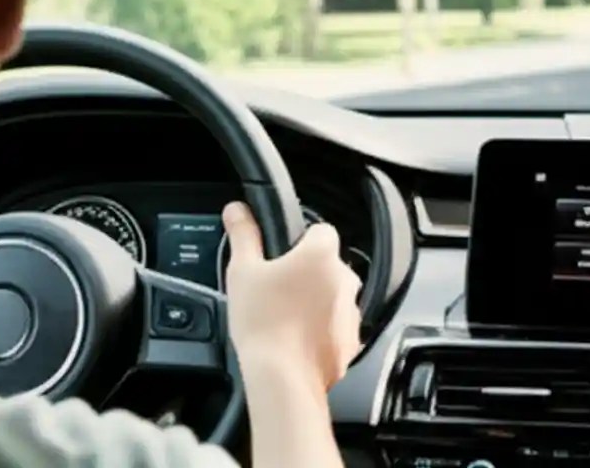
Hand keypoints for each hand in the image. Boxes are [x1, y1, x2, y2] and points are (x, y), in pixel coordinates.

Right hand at [222, 202, 361, 391]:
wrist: (283, 379)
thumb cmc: (263, 325)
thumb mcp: (242, 272)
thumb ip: (243, 235)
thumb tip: (237, 210)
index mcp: (321, 254)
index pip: (320, 230)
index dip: (298, 241)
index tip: (281, 257)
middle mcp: (345, 278)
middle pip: (326, 264)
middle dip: (306, 274)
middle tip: (276, 290)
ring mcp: (352, 310)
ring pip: (333, 295)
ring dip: (315, 301)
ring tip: (284, 318)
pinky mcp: (351, 340)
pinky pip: (337, 325)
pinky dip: (321, 329)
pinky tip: (296, 339)